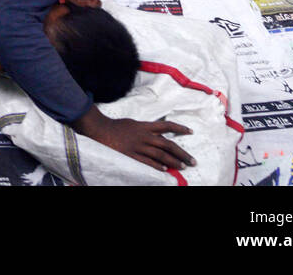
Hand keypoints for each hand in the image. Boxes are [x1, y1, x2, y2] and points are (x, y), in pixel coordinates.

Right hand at [79, 113, 194, 171]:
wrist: (100, 129)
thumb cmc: (116, 126)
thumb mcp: (133, 123)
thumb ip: (146, 129)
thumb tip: (158, 134)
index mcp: (145, 126)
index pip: (166, 125)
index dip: (179, 128)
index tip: (190, 132)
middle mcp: (144, 136)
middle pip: (167, 144)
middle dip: (182, 153)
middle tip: (192, 161)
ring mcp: (138, 146)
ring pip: (160, 154)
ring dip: (173, 161)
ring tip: (183, 167)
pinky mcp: (131, 154)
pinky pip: (146, 161)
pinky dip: (157, 165)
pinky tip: (165, 170)